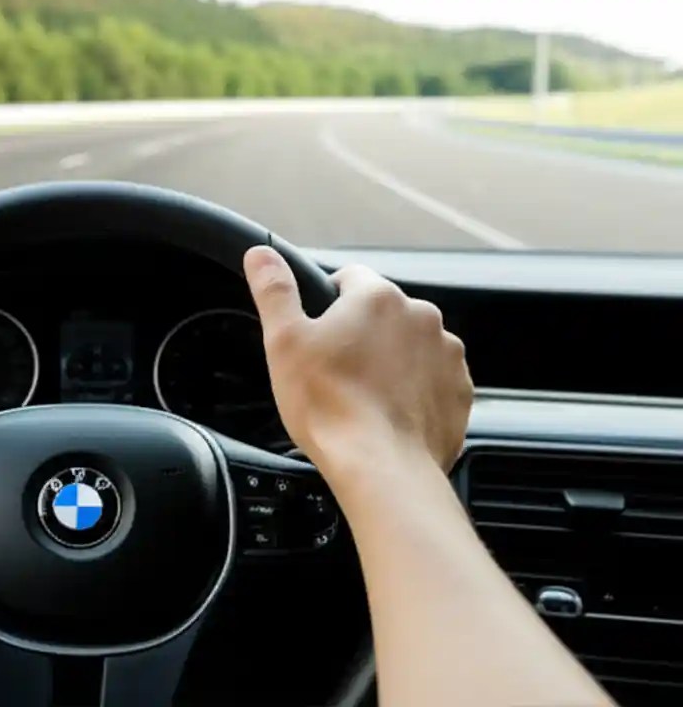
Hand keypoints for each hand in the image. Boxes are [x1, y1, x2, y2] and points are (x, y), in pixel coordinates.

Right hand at [243, 246, 471, 485]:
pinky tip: (387, 414)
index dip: (327, 303)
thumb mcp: (284, 342)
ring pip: (409, 347)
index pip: (349, 278)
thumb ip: (274, 290)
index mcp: (377, 297)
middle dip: (360, 335)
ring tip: (362, 397)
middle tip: (333, 372)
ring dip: (389, 362)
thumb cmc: (329, 406)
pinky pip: (431, 381)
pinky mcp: (459, 391)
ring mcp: (446, 355)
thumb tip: (260, 254)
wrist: (380, 466)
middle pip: (382, 314)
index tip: (317, 333)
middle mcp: (421, 317)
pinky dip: (413, 391)